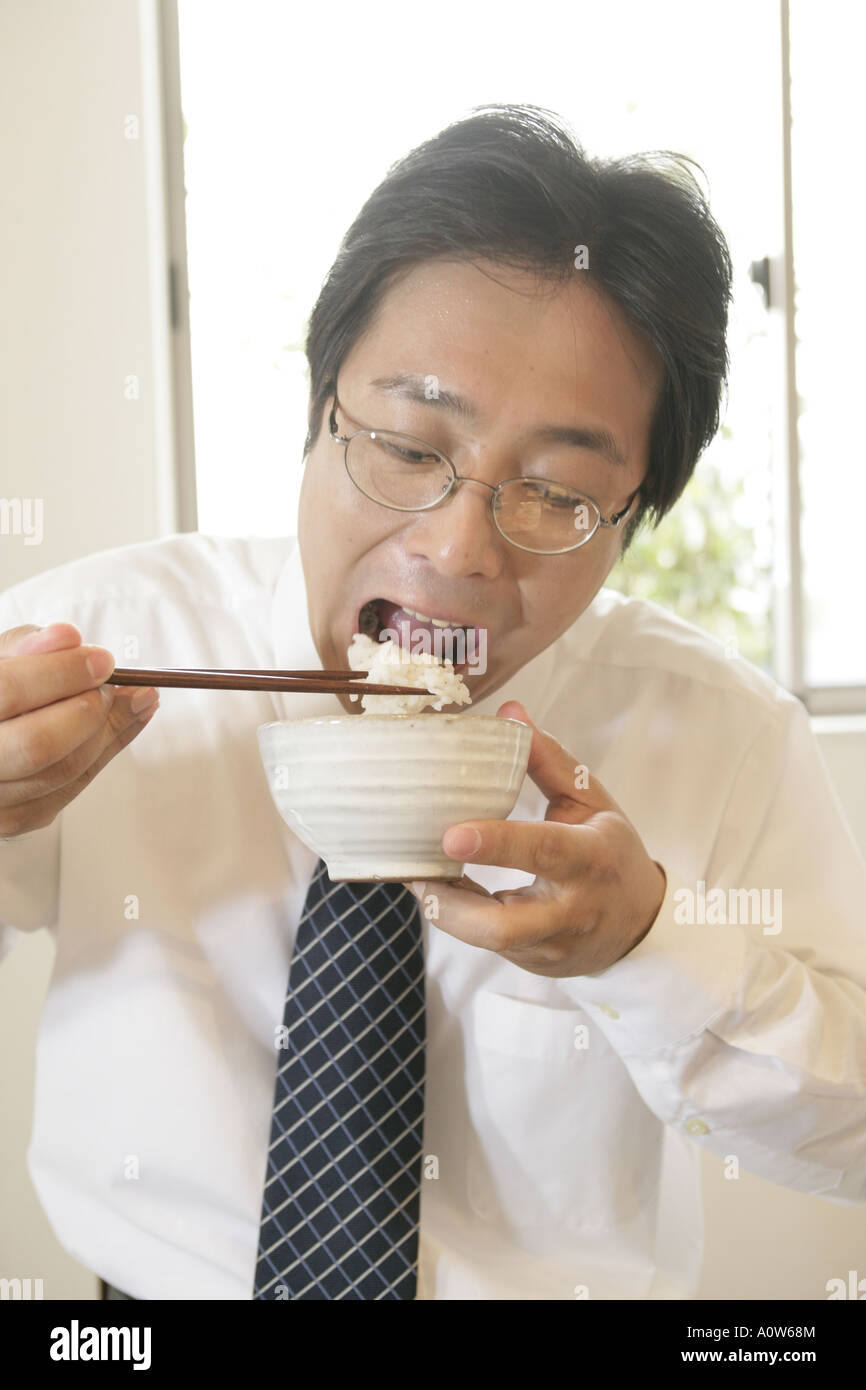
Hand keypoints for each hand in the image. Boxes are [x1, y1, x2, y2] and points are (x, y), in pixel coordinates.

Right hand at [0, 622, 159, 837]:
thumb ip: (29, 645)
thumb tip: (69, 638)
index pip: (9, 691)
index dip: (62, 674)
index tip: (102, 660)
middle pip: (39, 744)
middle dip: (90, 710)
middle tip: (115, 686)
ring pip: (65, 771)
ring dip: (110, 731)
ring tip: (136, 699)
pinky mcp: (17, 818)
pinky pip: (72, 788)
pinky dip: (104, 752)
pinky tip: (122, 725)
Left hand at [409, 701, 666, 977]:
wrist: (640, 925)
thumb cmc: (609, 851)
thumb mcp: (590, 800)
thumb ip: (548, 759)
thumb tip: (509, 712)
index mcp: (590, 857)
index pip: (543, 851)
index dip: (497, 845)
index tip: (451, 835)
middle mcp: (572, 909)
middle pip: (504, 927)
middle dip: (452, 904)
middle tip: (414, 870)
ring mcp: (551, 946)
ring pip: (487, 942)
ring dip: (444, 910)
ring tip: (417, 874)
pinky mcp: (533, 964)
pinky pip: (485, 946)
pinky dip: (457, 917)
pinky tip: (438, 889)